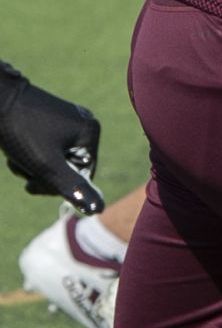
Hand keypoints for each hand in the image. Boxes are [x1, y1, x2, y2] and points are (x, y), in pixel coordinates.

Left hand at [0, 62, 104, 212]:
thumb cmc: (19, 130)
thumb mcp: (45, 164)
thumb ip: (72, 187)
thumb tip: (99, 209)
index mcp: (90, 132)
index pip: (83, 176)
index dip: (56, 185)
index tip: (30, 182)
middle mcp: (84, 123)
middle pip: (69, 167)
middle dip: (42, 174)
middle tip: (21, 168)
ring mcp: (68, 119)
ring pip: (56, 158)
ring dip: (33, 165)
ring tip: (16, 157)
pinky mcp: (52, 117)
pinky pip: (48, 146)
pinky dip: (32, 153)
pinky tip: (17, 147)